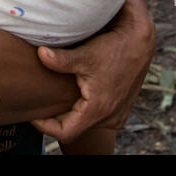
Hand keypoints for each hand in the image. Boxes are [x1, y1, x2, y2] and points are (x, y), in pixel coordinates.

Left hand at [29, 0, 155, 144]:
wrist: (142, 43)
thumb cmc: (116, 48)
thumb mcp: (87, 54)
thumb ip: (61, 59)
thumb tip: (40, 54)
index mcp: (98, 109)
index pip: (65, 133)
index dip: (45, 126)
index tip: (33, 114)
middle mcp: (109, 117)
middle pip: (74, 127)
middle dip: (57, 117)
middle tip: (41, 103)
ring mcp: (116, 115)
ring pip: (85, 121)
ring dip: (71, 112)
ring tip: (56, 96)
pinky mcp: (120, 108)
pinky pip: (96, 115)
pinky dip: (84, 107)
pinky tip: (76, 90)